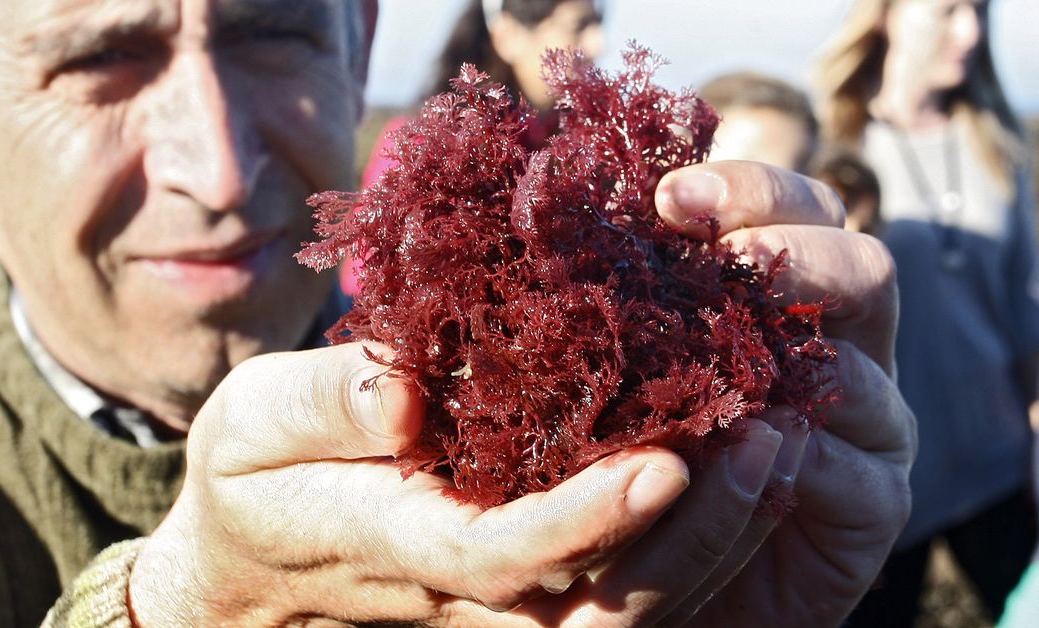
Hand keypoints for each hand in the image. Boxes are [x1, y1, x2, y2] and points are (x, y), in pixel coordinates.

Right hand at [128, 342, 784, 625]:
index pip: (509, 556)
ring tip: (785, 441)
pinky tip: (753, 462)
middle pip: (609, 603)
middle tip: (771, 440)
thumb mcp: (253, 423)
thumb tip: (403, 394)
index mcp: (404, 546)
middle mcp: (477, 592)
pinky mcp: (542, 582)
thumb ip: (323, 405)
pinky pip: (640, 582)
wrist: (260, 553)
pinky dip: (708, 535)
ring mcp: (517, 598)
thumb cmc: (257, 477)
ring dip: (725, 536)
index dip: (589, 520)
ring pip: (642, 605)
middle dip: (701, 534)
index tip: (665, 461)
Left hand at [654, 161, 915, 626]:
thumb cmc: (634, 460)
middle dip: (796, 253)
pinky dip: (800, 462)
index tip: (668, 198)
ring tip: (713, 366)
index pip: (798, 214)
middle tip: (721, 262)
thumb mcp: (617, 372)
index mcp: (791, 301)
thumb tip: (557, 230)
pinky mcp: (874, 507)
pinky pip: (856, 474)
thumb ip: (618, 308)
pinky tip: (742, 453)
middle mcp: (845, 351)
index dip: (749, 191)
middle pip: (863, 267)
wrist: (663, 582)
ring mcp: (872, 429)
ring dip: (785, 365)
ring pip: (857, 370)